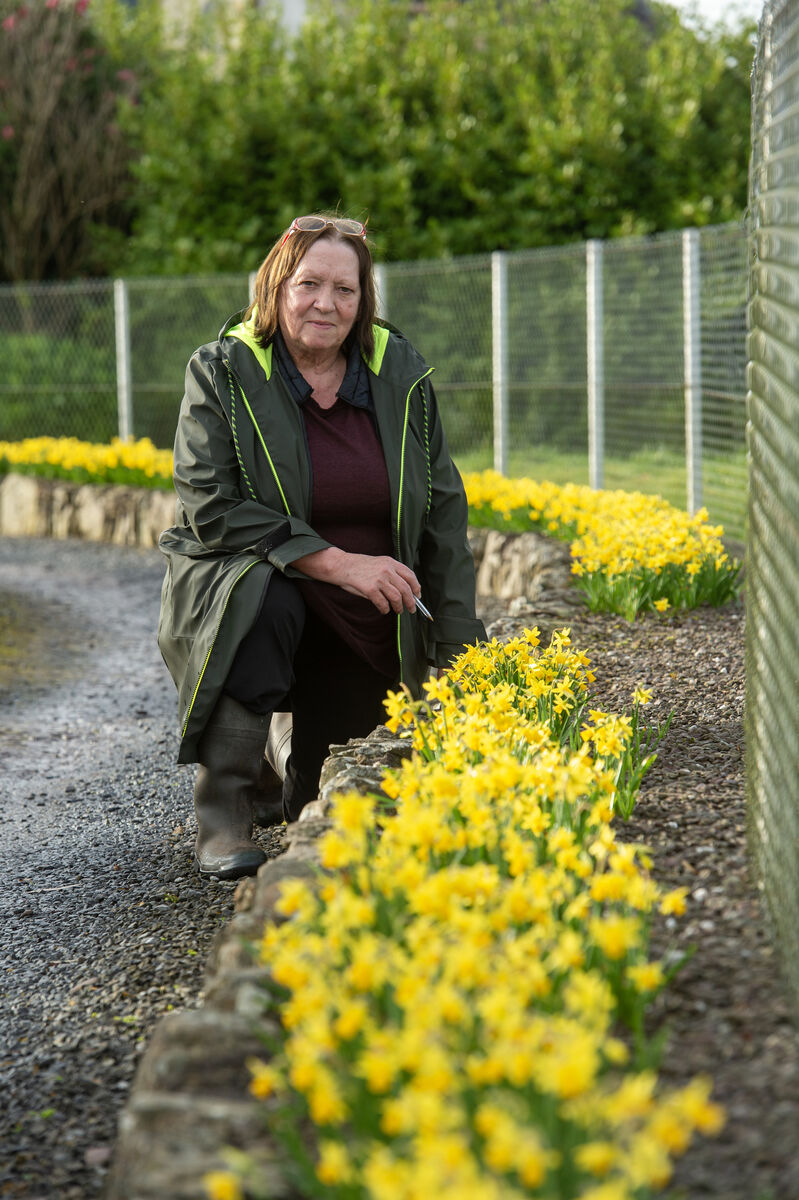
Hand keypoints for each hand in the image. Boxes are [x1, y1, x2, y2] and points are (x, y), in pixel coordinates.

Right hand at [293, 548, 420, 614]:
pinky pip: (383, 603)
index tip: (417, 595)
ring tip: (397, 611)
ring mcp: (378, 579)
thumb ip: (391, 572)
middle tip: (411, 609)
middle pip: (406, 589)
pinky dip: (385, 609)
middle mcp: (387, 570)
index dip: (416, 587)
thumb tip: (404, 589)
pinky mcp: (370, 589)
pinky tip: (384, 610)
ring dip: (399, 607)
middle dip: (411, 602)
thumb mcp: (379, 562)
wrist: (341, 565)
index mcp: (390, 562)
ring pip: (396, 598)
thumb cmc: (359, 566)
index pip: (410, 576)